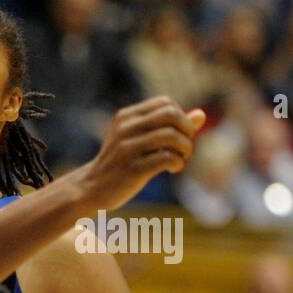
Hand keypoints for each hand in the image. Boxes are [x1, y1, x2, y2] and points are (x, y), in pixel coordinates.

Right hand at [77, 97, 205, 211]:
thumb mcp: (140, 140)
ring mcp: (127, 149)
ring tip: (180, 158)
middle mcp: (125, 129)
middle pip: (171, 115)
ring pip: (171, 136)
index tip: (179, 134)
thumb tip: (201, 115)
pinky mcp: (132, 169)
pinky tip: (172, 169)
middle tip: (184, 146)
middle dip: (187, 130)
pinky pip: (167, 158)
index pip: (165, 103)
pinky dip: (177, 163)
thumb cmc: (120, 163)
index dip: (180, 117)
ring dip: (185, 148)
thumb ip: (168, 127)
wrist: (91, 189)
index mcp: (126, 117)